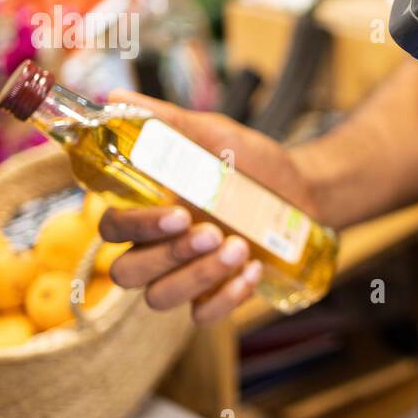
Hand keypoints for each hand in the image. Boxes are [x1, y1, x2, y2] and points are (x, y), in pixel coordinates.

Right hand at [99, 91, 316, 323]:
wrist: (305, 190)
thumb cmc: (252, 162)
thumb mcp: (215, 135)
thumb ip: (166, 123)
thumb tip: (114, 100)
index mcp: (147, 209)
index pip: (112, 228)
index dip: (136, 226)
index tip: (177, 211)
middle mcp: (157, 248)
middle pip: (128, 273)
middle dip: (168, 255)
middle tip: (210, 232)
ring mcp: (185, 276)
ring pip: (160, 298)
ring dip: (198, 277)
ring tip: (239, 247)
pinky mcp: (216, 296)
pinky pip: (202, 316)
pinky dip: (226, 297)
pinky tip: (253, 269)